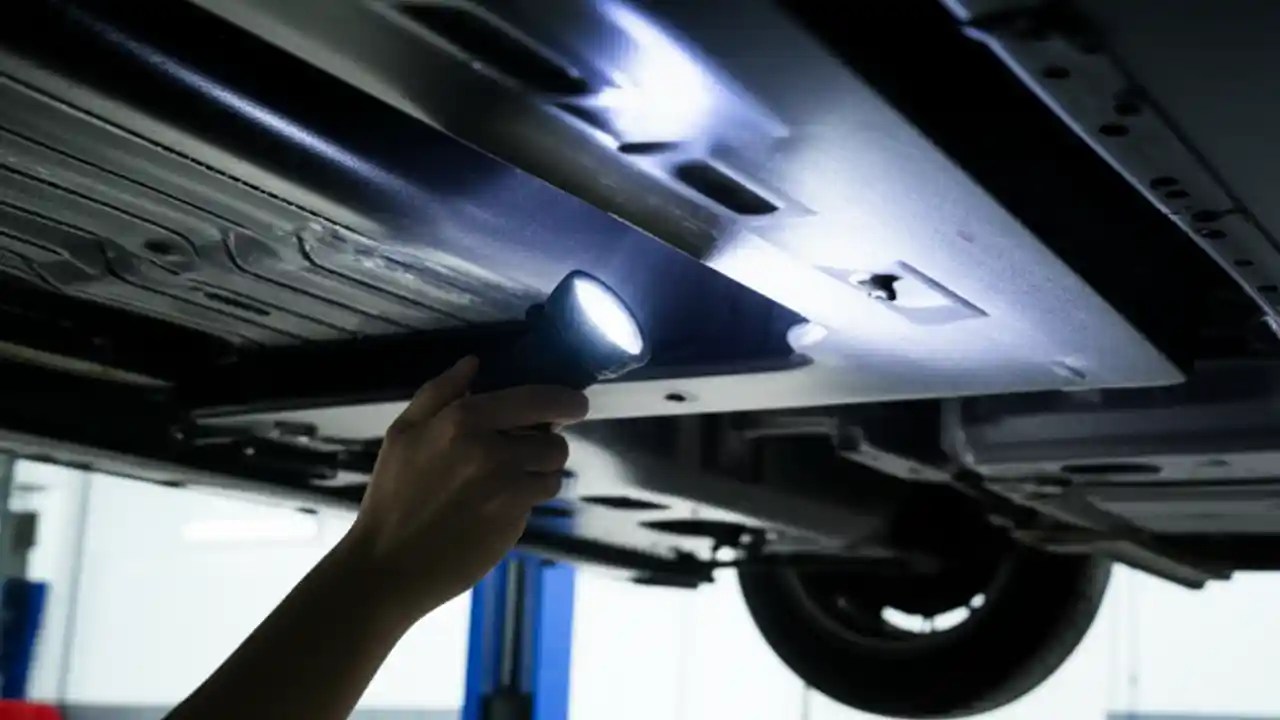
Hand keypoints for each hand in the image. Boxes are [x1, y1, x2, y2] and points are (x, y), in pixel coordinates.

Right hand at [339, 356, 587, 623]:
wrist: (388, 562)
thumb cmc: (393, 494)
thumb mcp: (403, 433)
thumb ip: (440, 393)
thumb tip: (474, 363)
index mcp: (464, 421)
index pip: (539, 399)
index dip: (567, 400)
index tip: (575, 404)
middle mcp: (492, 452)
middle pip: (554, 442)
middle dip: (546, 444)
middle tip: (524, 450)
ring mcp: (507, 490)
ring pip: (552, 473)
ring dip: (540, 473)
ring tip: (509, 479)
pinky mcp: (514, 522)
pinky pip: (538, 500)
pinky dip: (527, 498)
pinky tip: (498, 504)